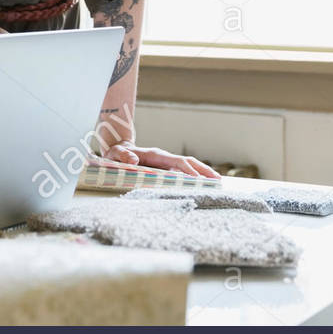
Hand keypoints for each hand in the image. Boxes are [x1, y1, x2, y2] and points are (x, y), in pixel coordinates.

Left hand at [103, 140, 219, 178]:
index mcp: (155, 155)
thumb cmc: (116, 154)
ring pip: (188, 166)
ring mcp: (166, 162)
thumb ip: (123, 156)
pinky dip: (194, 176)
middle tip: (217, 180)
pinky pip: (182, 171)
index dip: (188, 170)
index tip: (199, 179)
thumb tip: (134, 161)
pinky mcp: (165, 167)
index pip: (176, 162)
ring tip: (216, 182)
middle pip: (188, 161)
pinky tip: (202, 183)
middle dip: (203, 170)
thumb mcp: (115, 154)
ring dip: (202, 172)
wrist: (117, 149)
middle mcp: (164, 157)